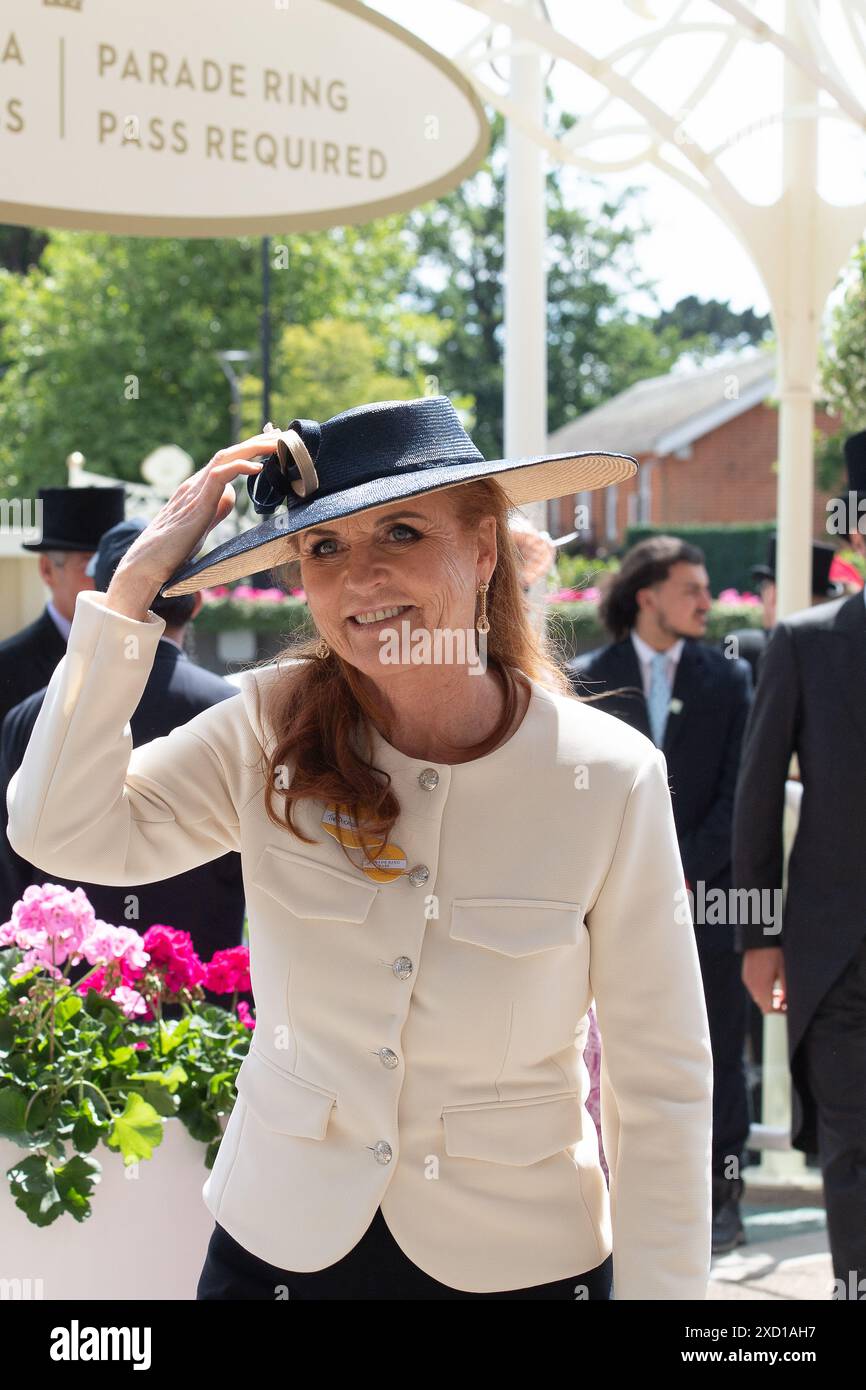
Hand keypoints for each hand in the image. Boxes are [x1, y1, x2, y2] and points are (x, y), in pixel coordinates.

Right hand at [108, 423, 279, 605]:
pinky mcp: (196, 504)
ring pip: (226, 457)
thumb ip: (216, 508)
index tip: (273, 444)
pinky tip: (257, 468)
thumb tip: (231, 496)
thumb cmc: (172, 549)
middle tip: (281, 435)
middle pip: (230, 452)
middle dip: (257, 442)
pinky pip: (219, 476)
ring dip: (253, 448)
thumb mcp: (202, 523)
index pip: (228, 460)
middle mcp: (196, 484)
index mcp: (199, 488)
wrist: (147, 564)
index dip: (251, 450)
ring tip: (276, 443)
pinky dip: (239, 467)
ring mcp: (194, 491)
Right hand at [742, 947, 785, 1013]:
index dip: (779, 1012)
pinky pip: (753, 989)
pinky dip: (761, 991)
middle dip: (774, 1005)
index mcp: (762, 987)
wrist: (759, 940)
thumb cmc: (774, 953)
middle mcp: (752, 986)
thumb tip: (787, 1001)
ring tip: (778, 990)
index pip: (769, 1009)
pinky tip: (769, 982)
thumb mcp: (784, 971)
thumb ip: (786, 989)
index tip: (787, 1008)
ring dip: (767, 998)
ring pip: (758, 998)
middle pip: (763, 1005)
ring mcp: (747, 981)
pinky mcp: (745, 976)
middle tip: (785, 999)